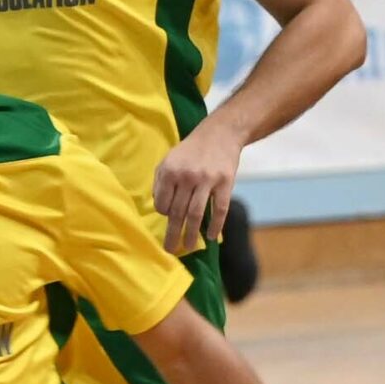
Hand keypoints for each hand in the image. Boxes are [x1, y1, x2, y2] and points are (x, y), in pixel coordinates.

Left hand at [153, 117, 246, 255]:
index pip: (163, 203)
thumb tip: (159, 207)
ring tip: (188, 247)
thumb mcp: (169, 160)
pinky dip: (215, 225)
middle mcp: (187, 177)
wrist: (220, 134)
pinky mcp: (225, 183)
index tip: (168, 218)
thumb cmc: (191, 150)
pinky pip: (219, 209)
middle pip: (178, 212)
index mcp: (170, 172)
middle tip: (170, 249)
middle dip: (173, 233)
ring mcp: (207, 181)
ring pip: (196, 214)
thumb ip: (161, 181)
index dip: (164, 213)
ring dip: (191, 234)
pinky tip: (210, 236)